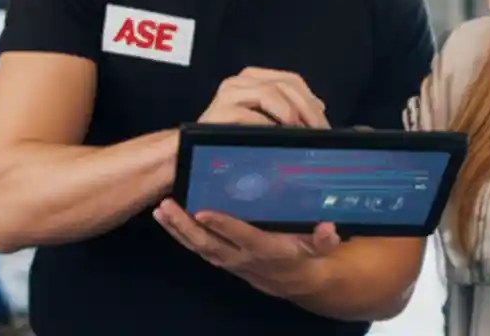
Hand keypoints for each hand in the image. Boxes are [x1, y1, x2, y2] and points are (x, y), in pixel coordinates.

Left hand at [153, 198, 340, 297]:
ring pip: (198, 246)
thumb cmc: (306, 257)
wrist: (297, 283)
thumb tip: (329, 229)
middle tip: (167, 207)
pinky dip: (180, 234)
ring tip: (160, 211)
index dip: (223, 225)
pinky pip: (198, 247)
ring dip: (177, 229)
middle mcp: (242, 257)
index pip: (241, 236)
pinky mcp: (222, 258)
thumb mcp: (320, 248)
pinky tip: (167, 219)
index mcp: (265, 249)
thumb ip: (324, 240)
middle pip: (209, 243)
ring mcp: (229, 260)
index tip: (203, 212)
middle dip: (186, 226)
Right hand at [199, 67, 328, 127]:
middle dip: (306, 108)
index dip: (310, 100)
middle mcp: (239, 81)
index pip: (291, 80)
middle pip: (284, 85)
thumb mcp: (263, 120)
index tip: (323, 123)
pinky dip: (268, 126)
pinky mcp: (220, 111)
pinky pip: (251, 114)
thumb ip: (286, 110)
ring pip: (270, 93)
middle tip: (318, 131)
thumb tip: (319, 109)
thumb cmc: (230, 138)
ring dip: (290, 113)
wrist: (192, 151)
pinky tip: (277, 138)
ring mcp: (228, 94)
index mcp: (252, 79)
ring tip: (299, 132)